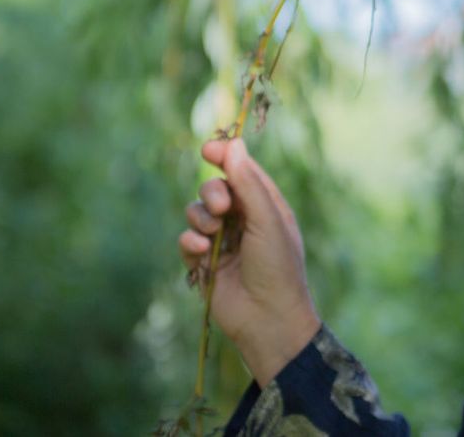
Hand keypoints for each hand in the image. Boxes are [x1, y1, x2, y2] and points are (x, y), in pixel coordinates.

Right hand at [178, 138, 321, 386]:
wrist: (267, 318)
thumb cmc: (278, 267)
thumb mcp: (268, 220)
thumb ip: (249, 183)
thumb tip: (234, 144)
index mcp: (266, 206)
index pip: (242, 171)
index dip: (224, 157)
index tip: (207, 149)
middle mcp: (243, 220)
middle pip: (214, 189)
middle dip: (212, 194)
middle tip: (222, 209)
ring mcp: (222, 242)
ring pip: (196, 213)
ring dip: (200, 220)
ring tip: (213, 237)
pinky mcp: (204, 263)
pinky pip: (186, 240)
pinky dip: (190, 243)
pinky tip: (202, 254)